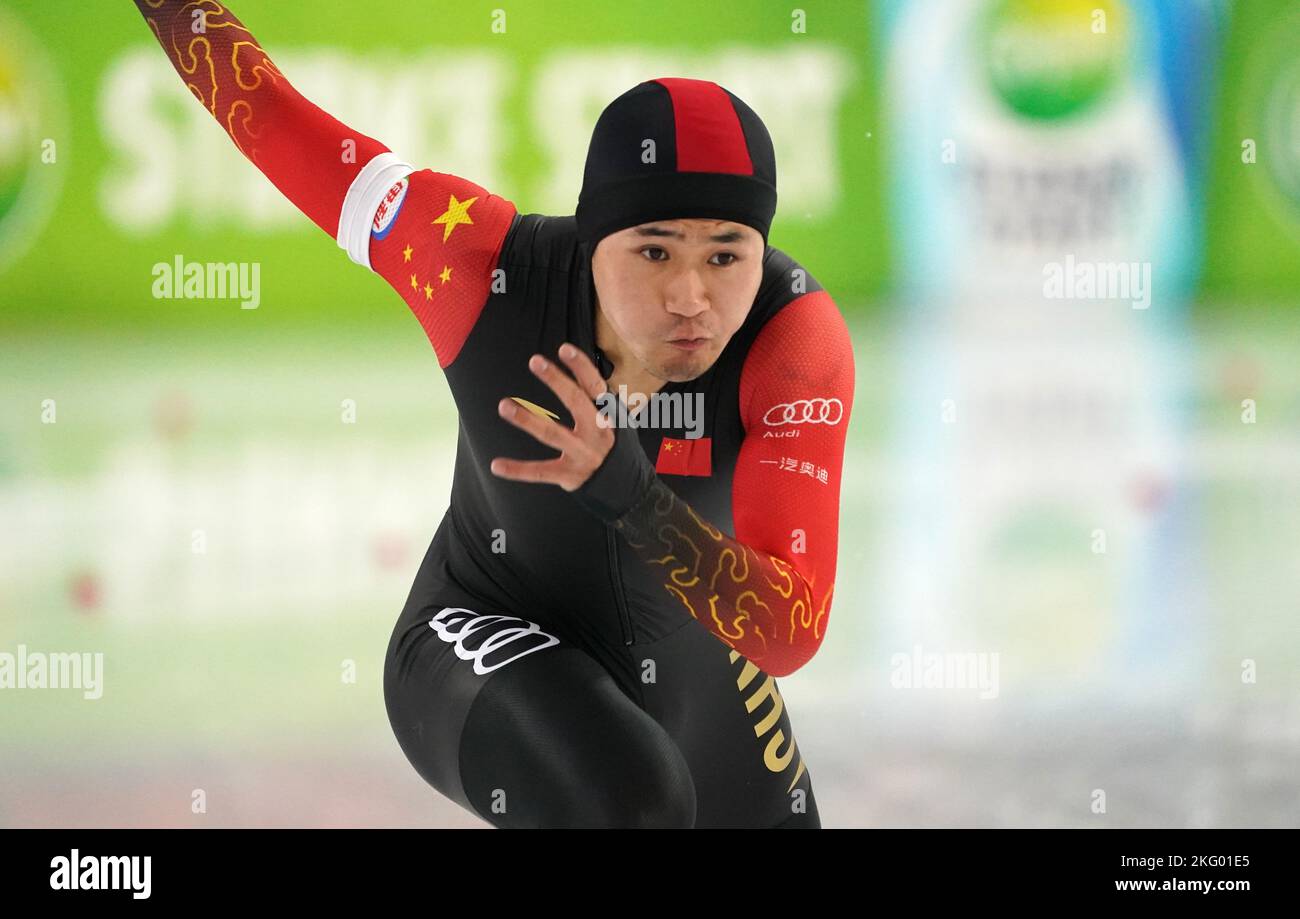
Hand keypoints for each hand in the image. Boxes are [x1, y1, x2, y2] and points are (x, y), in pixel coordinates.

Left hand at [490, 342, 614, 490]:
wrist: (627, 488)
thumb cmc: (613, 445)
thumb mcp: (616, 421)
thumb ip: (598, 399)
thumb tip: (580, 368)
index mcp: (608, 416)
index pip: (595, 387)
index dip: (581, 367)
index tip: (564, 349)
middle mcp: (597, 433)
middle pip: (575, 403)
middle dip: (556, 381)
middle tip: (535, 361)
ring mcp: (582, 455)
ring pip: (552, 434)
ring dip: (527, 419)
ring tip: (504, 406)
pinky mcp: (569, 476)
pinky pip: (539, 472)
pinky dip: (517, 470)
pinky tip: (496, 465)